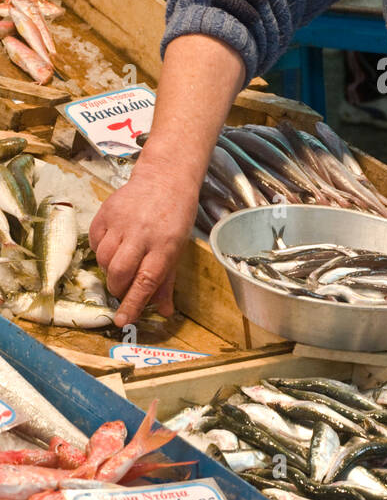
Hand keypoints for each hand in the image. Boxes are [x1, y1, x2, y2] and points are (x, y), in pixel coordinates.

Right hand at [89, 159, 199, 328]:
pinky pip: (94, 242)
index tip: (122, 321)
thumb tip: (164, 312)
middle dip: (117, 288)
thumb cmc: (175, 217)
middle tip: (122, 288)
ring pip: (103, 259)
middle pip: (118, 272)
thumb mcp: (178, 249)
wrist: (165, 178)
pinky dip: (101, 250)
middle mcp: (142, 234)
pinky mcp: (106, 212)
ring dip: (108, 270)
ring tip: (121, 262)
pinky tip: (113, 245)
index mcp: (165, 246)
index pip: (145, 281)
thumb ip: (167, 281)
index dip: (132, 304)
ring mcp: (121, 222)